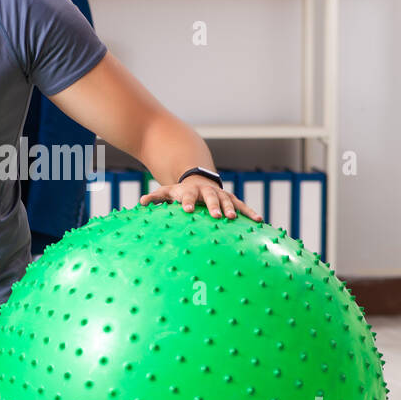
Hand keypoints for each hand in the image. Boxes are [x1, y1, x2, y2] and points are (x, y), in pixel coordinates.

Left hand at [141, 177, 263, 221]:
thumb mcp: (167, 191)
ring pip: (227, 201)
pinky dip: (250, 212)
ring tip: (234, 218)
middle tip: (215, 216)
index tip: (187, 210)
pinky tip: (259, 221)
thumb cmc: (180, 191)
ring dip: (231, 209)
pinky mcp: (231, 199)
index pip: (188, 196)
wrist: (198, 178)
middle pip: (210, 197)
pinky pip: (242, 206)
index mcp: (190, 191)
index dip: (187, 202)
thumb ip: (155, 197)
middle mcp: (206, 191)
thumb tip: (141, 202)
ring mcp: (220, 195)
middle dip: (213, 206)